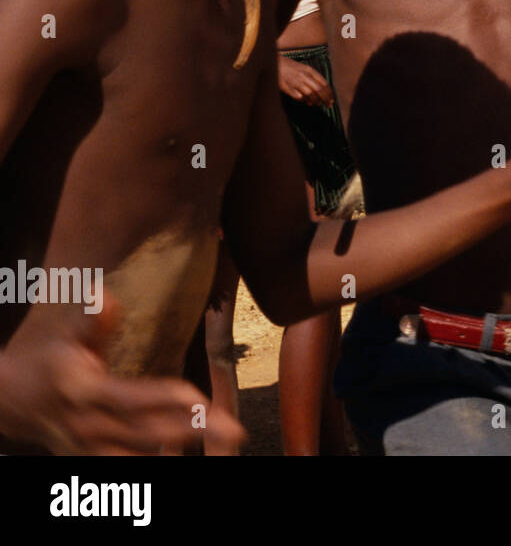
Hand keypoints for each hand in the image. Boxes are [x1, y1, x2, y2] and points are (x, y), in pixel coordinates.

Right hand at [0, 298, 245, 454]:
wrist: (12, 402)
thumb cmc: (50, 363)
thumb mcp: (67, 338)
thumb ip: (92, 321)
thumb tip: (104, 295)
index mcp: (84, 393)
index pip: (131, 399)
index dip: (165, 400)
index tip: (200, 398)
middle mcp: (89, 426)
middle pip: (147, 432)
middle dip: (192, 430)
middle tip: (234, 430)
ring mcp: (92, 449)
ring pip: (143, 456)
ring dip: (184, 449)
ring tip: (227, 445)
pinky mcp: (96, 461)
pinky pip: (131, 469)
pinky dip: (160, 464)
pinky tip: (203, 457)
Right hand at [278, 56, 334, 105]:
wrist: (275, 62)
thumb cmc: (291, 66)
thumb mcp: (304, 68)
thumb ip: (313, 77)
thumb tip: (323, 89)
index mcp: (310, 70)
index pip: (324, 83)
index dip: (329, 93)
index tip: (332, 100)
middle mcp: (304, 76)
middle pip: (319, 90)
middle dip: (325, 99)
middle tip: (328, 105)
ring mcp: (296, 82)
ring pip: (310, 94)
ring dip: (316, 101)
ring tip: (318, 104)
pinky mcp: (287, 87)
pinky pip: (299, 97)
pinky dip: (305, 101)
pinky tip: (308, 102)